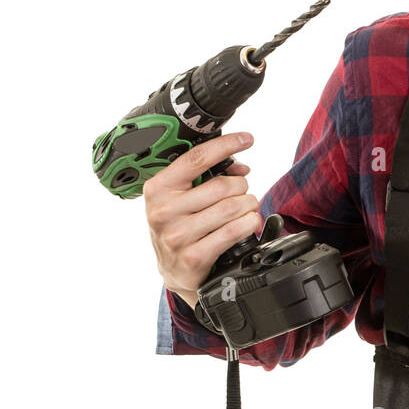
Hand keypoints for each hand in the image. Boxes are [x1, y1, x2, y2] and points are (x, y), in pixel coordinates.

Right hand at [143, 132, 261, 308]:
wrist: (173, 269)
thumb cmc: (181, 225)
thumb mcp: (181, 197)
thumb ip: (206, 176)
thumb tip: (240, 168)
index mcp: (158, 188)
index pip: (196, 158)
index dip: (226, 145)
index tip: (247, 139)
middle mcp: (163, 211)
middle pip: (222, 185)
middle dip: (242, 186)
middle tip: (242, 192)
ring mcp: (177, 235)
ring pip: (232, 207)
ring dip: (248, 205)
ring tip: (246, 208)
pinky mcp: (193, 256)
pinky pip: (234, 231)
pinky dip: (249, 223)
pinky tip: (248, 223)